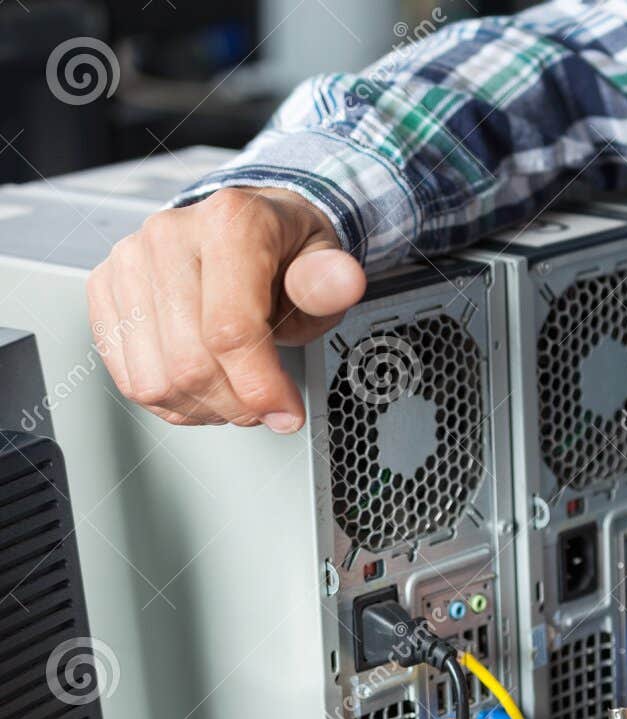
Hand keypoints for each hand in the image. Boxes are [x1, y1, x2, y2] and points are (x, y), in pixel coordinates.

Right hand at [87, 187, 365, 428]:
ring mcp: (129, 262)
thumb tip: (345, 282)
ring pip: (157, 381)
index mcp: (228, 222)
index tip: (286, 413)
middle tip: (264, 403)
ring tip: (233, 390)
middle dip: (237, 404)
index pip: (230, 331)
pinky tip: (201, 385)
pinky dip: (172, 401)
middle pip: (191, 364)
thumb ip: (327, 284)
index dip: (260, 389)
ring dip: (204, 408)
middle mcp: (168, 235)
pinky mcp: (105, 290)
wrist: (243, 228)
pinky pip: (130, 378)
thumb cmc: (282, 251)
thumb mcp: (320, 265)